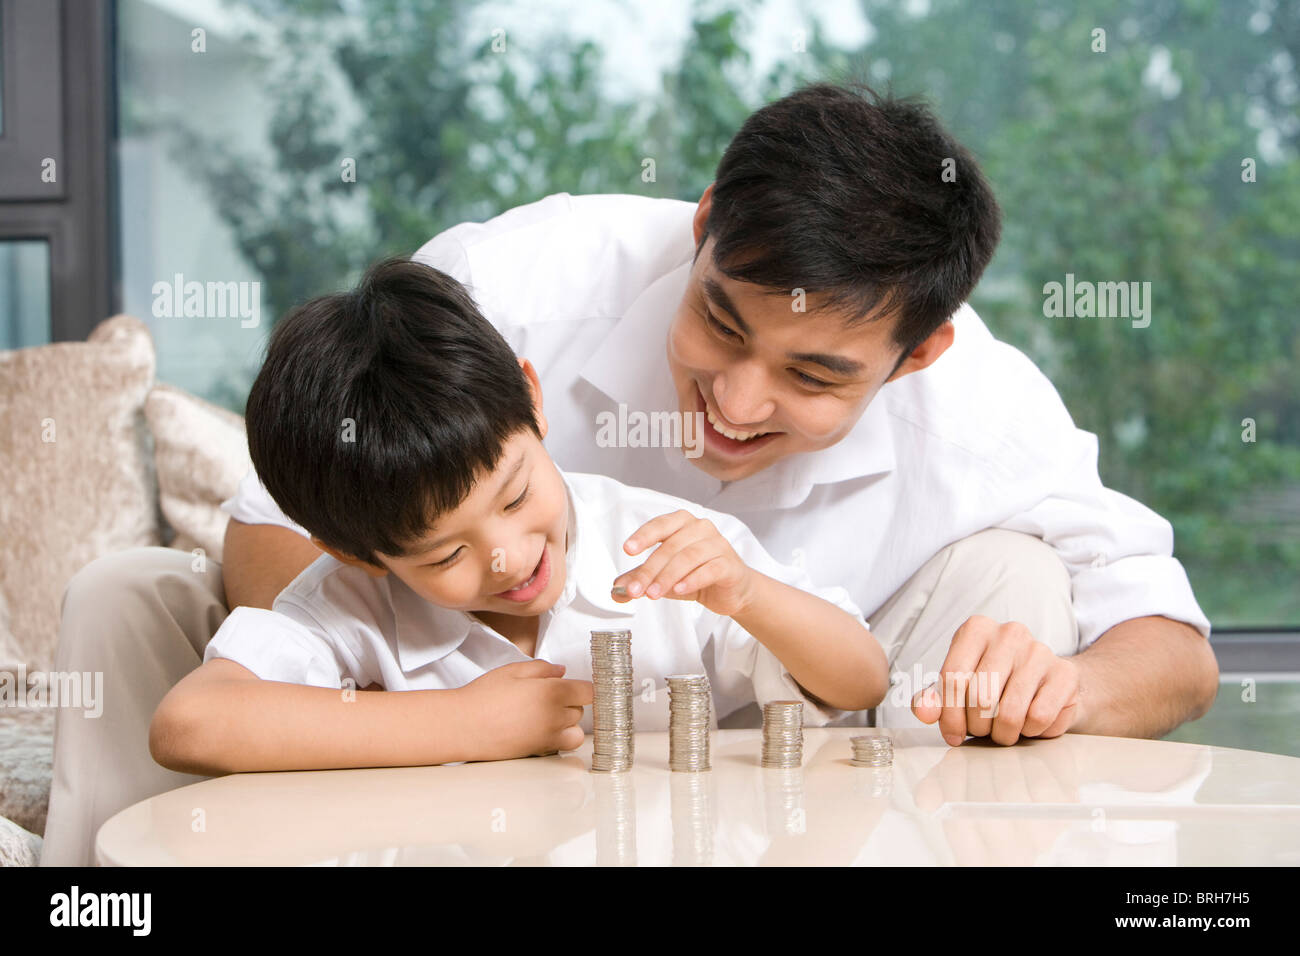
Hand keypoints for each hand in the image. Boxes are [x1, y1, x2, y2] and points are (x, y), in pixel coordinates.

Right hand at [459, 660, 591, 759]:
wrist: (462, 726)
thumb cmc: (483, 697)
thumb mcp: (512, 671)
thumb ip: (542, 668)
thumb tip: (561, 672)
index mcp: (551, 692)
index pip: (589, 692)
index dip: (583, 688)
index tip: (575, 686)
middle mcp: (554, 716)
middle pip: (581, 710)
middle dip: (570, 702)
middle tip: (548, 697)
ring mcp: (548, 737)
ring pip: (575, 731)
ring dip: (568, 724)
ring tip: (548, 717)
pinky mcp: (539, 752)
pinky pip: (561, 746)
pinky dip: (558, 740)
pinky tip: (541, 731)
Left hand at [611, 510, 755, 616]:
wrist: (732, 590)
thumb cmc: (697, 574)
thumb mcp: (663, 576)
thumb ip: (640, 579)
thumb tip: (617, 589)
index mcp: (683, 523)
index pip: (660, 525)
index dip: (643, 536)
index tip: (628, 549)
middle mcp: (701, 528)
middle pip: (671, 546)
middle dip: (650, 569)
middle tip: (635, 589)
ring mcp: (717, 544)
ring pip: (688, 557)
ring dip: (667, 577)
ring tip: (653, 593)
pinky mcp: (729, 564)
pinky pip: (709, 569)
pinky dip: (692, 580)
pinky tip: (679, 589)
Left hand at [911, 615, 1081, 745]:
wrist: (1046, 685)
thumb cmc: (994, 686)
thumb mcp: (957, 689)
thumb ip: (932, 699)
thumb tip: (924, 712)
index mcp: (976, 629)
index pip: (953, 678)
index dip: (950, 715)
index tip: (953, 735)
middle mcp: (1009, 633)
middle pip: (980, 698)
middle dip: (978, 726)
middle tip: (983, 729)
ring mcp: (1040, 651)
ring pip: (1010, 713)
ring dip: (1003, 734)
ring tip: (1004, 729)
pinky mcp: (1065, 674)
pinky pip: (1039, 718)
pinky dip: (1031, 731)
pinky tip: (1029, 722)